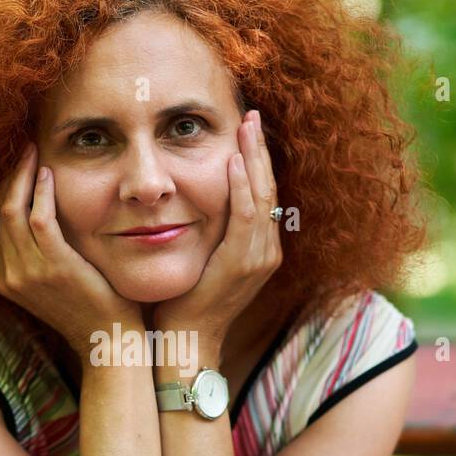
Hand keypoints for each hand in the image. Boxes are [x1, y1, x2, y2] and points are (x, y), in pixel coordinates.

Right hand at [0, 141, 142, 359]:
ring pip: (11, 210)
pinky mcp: (54, 267)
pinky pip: (38, 219)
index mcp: (6, 280)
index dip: (2, 191)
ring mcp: (28, 273)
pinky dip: (41, 192)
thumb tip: (42, 218)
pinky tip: (49, 174)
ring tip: (34, 152)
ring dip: (22, 176)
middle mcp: (9, 276)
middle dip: (9, 176)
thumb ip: (41, 255)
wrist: (107, 341)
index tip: (17, 167)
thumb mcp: (54, 283)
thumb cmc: (90, 309)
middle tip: (24, 150)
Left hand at [151, 110, 282, 348]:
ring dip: (254, 158)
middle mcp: (266, 251)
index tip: (248, 130)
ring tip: (247, 126)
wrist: (188, 340)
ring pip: (262, 196)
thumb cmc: (187, 303)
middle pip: (268, 189)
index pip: (263, 195)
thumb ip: (211, 233)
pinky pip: (245, 216)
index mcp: (260, 249)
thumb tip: (195, 202)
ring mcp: (258, 258)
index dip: (258, 161)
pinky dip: (241, 187)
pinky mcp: (242, 263)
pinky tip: (235, 161)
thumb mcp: (205, 261)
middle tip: (252, 115)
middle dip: (260, 150)